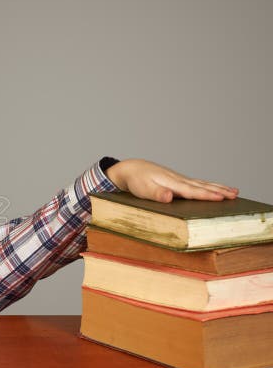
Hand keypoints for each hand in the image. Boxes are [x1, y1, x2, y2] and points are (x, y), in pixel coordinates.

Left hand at [105, 159, 238, 202]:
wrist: (132, 169)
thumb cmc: (136, 181)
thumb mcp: (143, 189)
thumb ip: (156, 194)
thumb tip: (170, 197)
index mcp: (172, 183)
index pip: (192, 191)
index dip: (206, 195)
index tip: (221, 198)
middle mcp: (179, 180)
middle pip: (202, 186)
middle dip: (219, 191)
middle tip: (235, 195)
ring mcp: (180, 180)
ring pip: (202, 184)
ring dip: (218, 188)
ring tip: (234, 192)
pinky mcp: (179, 181)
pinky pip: (198, 184)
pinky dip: (210, 186)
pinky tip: (216, 189)